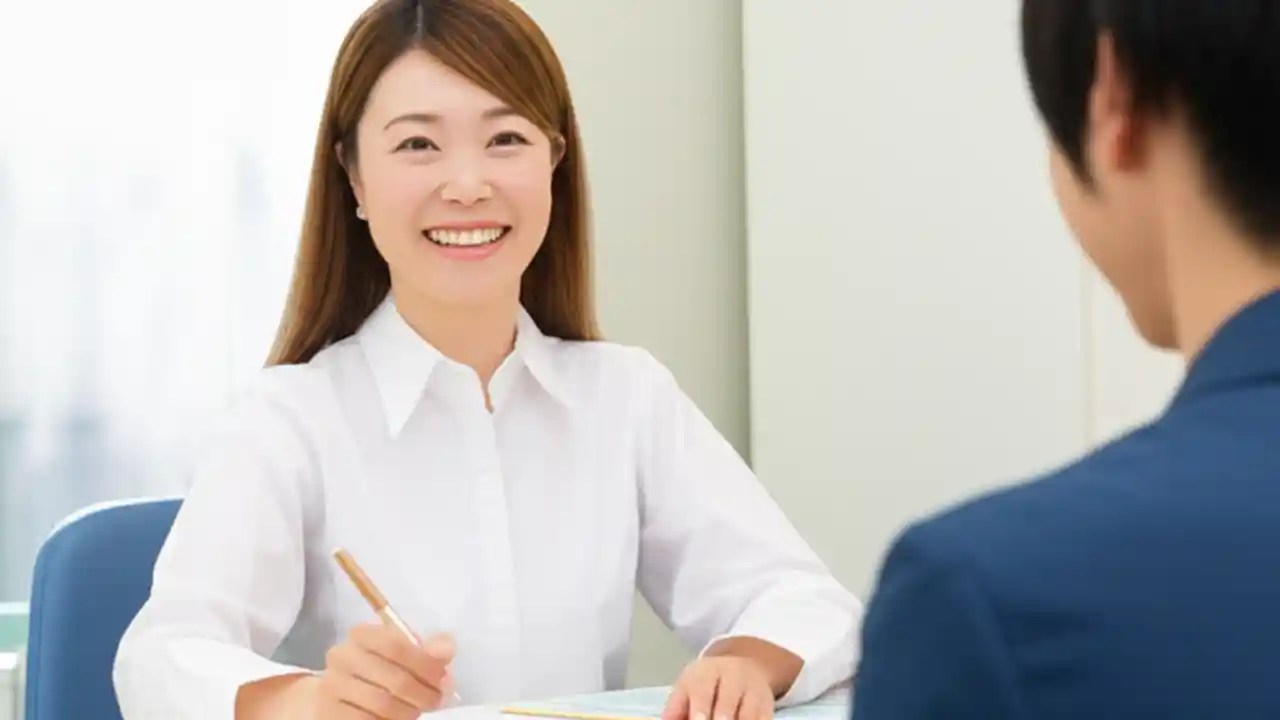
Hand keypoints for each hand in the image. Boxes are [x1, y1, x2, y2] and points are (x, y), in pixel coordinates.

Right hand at [313, 623, 456, 718]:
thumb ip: (429, 650)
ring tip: (417, 711)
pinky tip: (396, 719)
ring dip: (409, 712)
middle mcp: (342, 656)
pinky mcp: (328, 711)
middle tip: (436, 701)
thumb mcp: (403, 653)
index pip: (398, 647)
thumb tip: (446, 648)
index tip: (444, 680)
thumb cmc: (378, 668)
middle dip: (424, 694)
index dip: (427, 666)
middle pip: (396, 679)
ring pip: (383, 704)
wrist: (337, 693)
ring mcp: (332, 685)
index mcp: (362, 635)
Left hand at [661, 656, 775, 719]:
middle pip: (727, 702)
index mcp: (707, 672)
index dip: (701, 708)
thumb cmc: (709, 683)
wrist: (745, 665)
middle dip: (721, 719)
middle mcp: (733, 677)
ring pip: (748, 713)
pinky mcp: (767, 705)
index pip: (703, 689)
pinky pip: (764, 718)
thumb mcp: (688, 686)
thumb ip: (676, 707)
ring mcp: (753, 690)